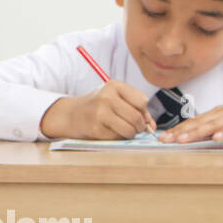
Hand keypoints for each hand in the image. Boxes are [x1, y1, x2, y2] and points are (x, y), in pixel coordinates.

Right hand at [40, 80, 156, 139]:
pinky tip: (111, 132)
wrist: (71, 114)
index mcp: (115, 85)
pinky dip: (118, 138)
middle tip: (137, 128)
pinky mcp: (94, 128)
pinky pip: (117, 137)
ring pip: (129, 129)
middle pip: (137, 117)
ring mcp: (99, 113)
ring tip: (126, 130)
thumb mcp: (117, 98)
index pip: (142, 101)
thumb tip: (151, 125)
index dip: (144, 111)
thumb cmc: (100, 105)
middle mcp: (106, 97)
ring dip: (131, 134)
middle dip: (140, 126)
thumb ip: (137, 108)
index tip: (140, 115)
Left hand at [159, 92, 222, 142]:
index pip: (198, 120)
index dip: (181, 128)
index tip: (164, 137)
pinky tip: (216, 137)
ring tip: (182, 139)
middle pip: (202, 121)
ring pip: (216, 123)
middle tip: (164, 139)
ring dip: (198, 131)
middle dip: (182, 130)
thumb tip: (208, 138)